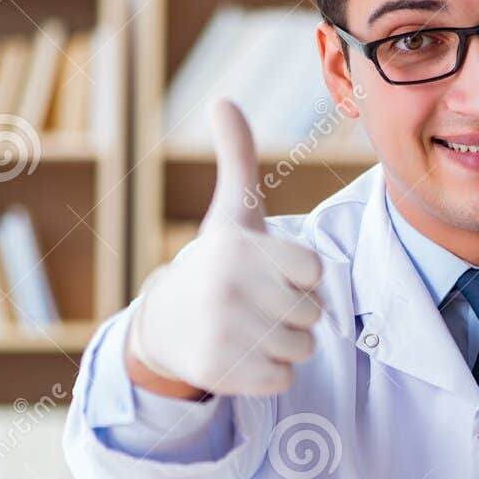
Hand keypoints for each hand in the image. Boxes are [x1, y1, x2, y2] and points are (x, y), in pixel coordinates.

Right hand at [125, 100, 323, 397]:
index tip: (268, 270)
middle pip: (314, 313)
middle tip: (256, 303)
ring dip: (284, 344)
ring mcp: (223, 333)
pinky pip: (284, 379)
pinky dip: (269, 373)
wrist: (163, 325)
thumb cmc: (216, 264)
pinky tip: (240, 354)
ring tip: (248, 328)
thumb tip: (222, 99)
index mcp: (240, 248)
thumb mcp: (231, 213)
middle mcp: (229, 288)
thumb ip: (238, 157)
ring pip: (303, 348)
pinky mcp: (221, 372)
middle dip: (294, 312)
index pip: (316, 272)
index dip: (299, 275)